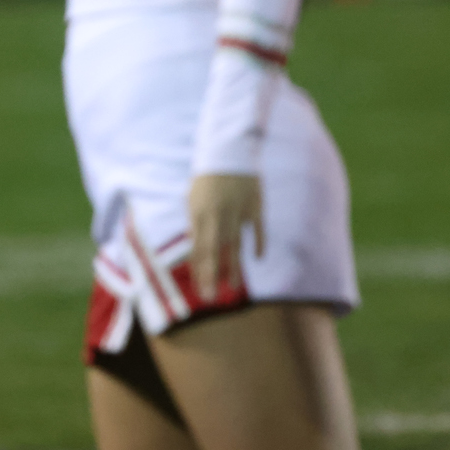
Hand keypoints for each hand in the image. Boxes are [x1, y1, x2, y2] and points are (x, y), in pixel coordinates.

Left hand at [187, 173, 263, 301]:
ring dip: (233, 268)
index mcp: (199, 213)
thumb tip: (194, 244)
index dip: (199, 271)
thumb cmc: (207, 176)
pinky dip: (257, 243)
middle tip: (211, 299)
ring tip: (233, 288)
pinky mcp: (255, 206)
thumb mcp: (192, 197)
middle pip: (214, 251)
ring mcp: (238, 211)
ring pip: (235, 245)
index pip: (198, 249)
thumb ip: (194, 221)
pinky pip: (258, 229)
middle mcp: (218, 215)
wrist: (229, 150)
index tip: (200, 290)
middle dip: (211, 276)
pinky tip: (257, 258)